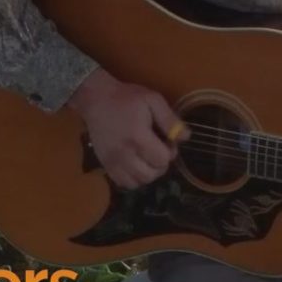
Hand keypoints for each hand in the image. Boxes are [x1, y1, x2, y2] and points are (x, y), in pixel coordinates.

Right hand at [66, 68, 186, 189]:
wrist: (96, 99)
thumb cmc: (126, 98)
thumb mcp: (153, 100)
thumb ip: (170, 120)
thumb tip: (185, 137)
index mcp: (138, 137)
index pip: (162, 160)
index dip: (170, 152)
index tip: (167, 141)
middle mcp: (124, 153)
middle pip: (151, 175)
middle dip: (161, 165)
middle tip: (158, 150)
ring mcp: (113, 161)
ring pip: (138, 182)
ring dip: (148, 173)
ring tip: (148, 158)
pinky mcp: (105, 165)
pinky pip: (123, 183)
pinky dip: (133, 179)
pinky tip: (136, 165)